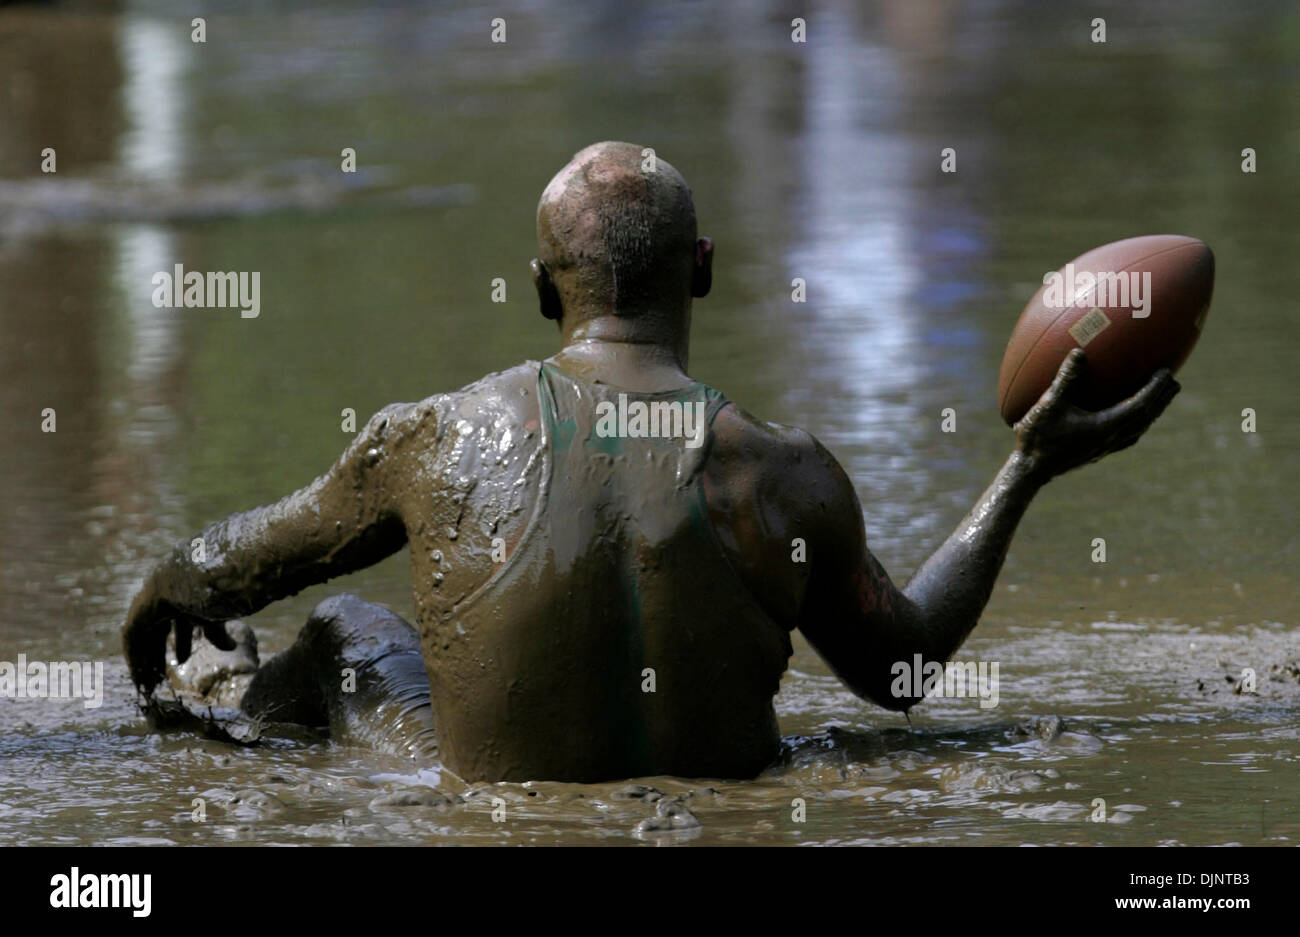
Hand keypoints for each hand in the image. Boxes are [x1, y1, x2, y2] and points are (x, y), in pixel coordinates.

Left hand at [122, 581, 234, 694]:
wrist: (200, 579)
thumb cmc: (214, 594)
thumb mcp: (215, 618)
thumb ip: (217, 633)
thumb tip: (230, 648)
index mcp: (184, 595)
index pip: (178, 623)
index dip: (182, 643)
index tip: (183, 661)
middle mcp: (163, 598)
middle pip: (157, 632)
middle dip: (159, 654)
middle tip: (161, 676)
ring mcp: (148, 603)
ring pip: (143, 637)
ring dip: (145, 660)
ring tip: (149, 684)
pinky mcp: (137, 612)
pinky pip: (132, 640)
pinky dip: (135, 658)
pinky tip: (139, 676)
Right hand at [1014, 348, 1179, 480]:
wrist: (1029, 471)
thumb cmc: (1038, 437)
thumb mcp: (1048, 405)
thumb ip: (1066, 379)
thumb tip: (1079, 352)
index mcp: (1106, 426)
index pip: (1140, 405)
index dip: (1155, 388)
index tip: (1167, 371)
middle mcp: (1111, 438)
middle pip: (1146, 417)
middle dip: (1162, 399)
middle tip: (1174, 382)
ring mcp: (1105, 448)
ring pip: (1138, 429)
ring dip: (1152, 413)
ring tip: (1160, 400)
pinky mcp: (1096, 453)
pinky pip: (1126, 437)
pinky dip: (1136, 424)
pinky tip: (1130, 421)